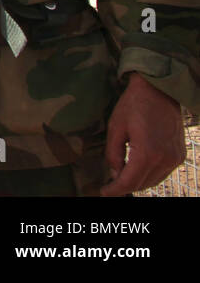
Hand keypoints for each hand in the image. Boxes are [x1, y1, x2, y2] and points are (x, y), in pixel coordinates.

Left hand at [100, 73, 184, 195]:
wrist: (158, 91)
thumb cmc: (133, 105)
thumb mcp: (115, 128)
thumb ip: (113, 153)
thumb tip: (115, 173)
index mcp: (147, 153)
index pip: (129, 182)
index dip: (115, 190)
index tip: (103, 192)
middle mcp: (164, 159)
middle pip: (142, 184)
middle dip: (124, 186)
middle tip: (110, 184)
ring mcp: (175, 158)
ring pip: (154, 181)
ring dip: (137, 181)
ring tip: (121, 175)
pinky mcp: (179, 155)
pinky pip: (163, 173)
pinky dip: (149, 174)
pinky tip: (137, 167)